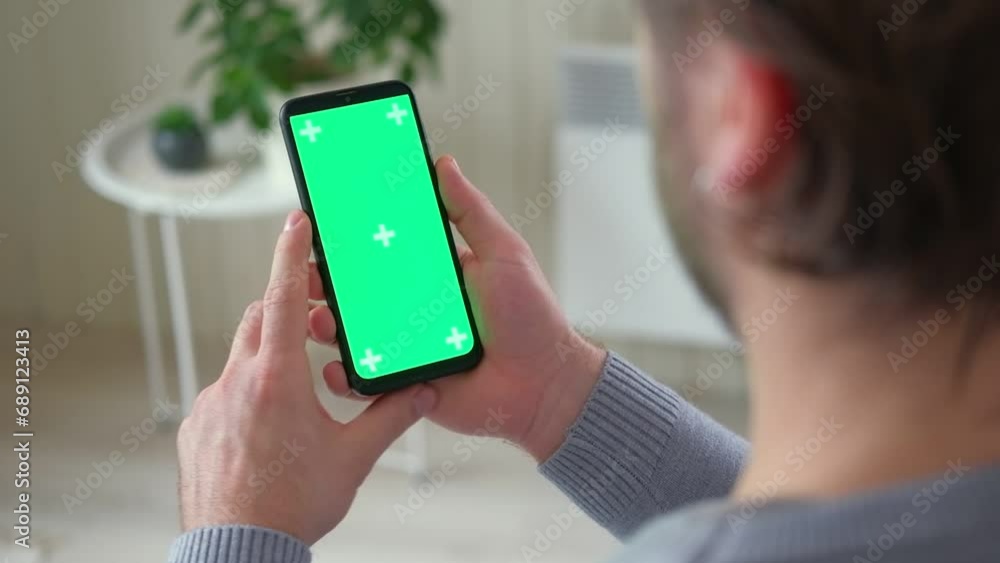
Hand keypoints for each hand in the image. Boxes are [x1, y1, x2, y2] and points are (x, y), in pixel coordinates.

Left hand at [176, 211, 436, 543]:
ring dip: (267, 354)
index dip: (291, 253)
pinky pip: (222, 391)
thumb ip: (389, 417)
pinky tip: (266, 426)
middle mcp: (237, 382)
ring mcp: (210, 404)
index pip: (283, 296)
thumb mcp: (353, 458)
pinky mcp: (196, 427)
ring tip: (296, 383)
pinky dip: (245, 391)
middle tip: (313, 318)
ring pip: (239, 357)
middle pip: (258, 319)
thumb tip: (421, 392)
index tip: (296, 221)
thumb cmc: (292, 505)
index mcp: (278, 379)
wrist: (238, 549)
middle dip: (285, 307)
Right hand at [311, 156, 606, 461]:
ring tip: (319, 318)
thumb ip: (469, 211)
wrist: (545, 385)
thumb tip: (442, 164)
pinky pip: (364, 381)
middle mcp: (411, 309)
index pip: (381, 250)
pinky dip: (344, 376)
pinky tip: (335, 366)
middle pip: (355, 291)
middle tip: (305, 271)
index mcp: (430, 275)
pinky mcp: (405, 386)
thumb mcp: (502, 253)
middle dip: (322, 281)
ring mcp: (405, 349)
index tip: (321, 222)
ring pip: (351, 334)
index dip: (350, 239)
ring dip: (325, 324)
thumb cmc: (531, 318)